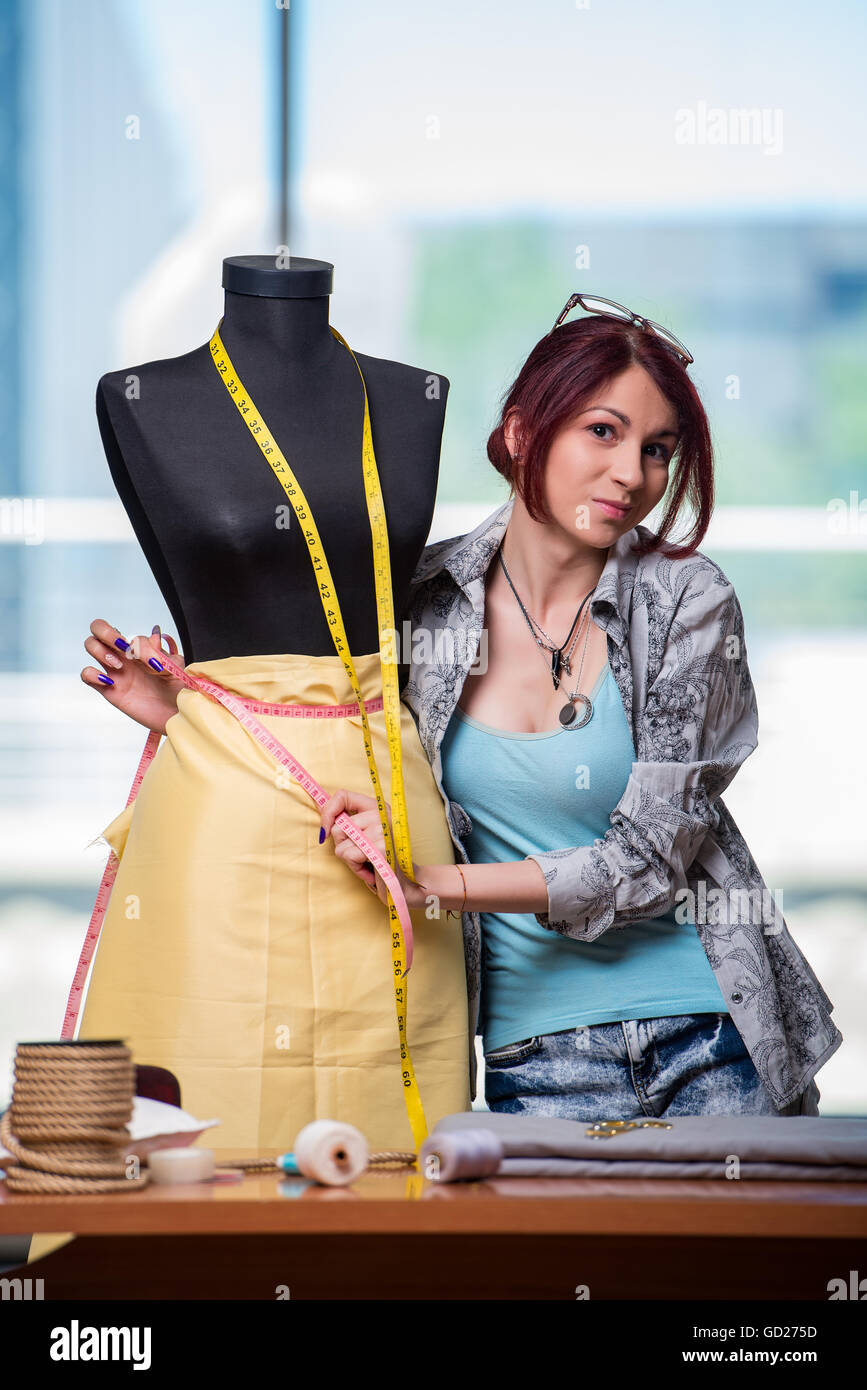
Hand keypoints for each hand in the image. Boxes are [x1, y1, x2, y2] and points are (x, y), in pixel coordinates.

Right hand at [80, 619, 184, 736]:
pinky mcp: (108, 689)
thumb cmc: (178, 691)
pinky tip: (109, 681)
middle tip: (123, 648)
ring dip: (101, 651)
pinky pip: (87, 675)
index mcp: (142, 650)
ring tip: (120, 667)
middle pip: (99, 629)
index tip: (155, 665)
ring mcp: (115, 671)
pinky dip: (92, 674)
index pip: (131, 636)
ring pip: (91, 646)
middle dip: (106, 632)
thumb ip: (161, 654)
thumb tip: (149, 641)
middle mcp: (125, 656)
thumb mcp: (175, 669)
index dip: (141, 647)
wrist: (176, 716)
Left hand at [319, 789, 426, 909]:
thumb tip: (318, 802)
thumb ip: (345, 820)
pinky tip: (371, 871)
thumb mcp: (362, 836)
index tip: (326, 831)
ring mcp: (383, 829)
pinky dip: (356, 869)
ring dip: (350, 861)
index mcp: (378, 807)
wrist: (404, 886)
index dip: (328, 812)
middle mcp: (382, 814)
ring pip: (340, 845)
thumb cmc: (380, 862)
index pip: (342, 795)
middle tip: (362, 855)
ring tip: (368, 863)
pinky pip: (349, 856)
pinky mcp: (381, 846)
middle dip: (343, 847)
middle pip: (338, 827)